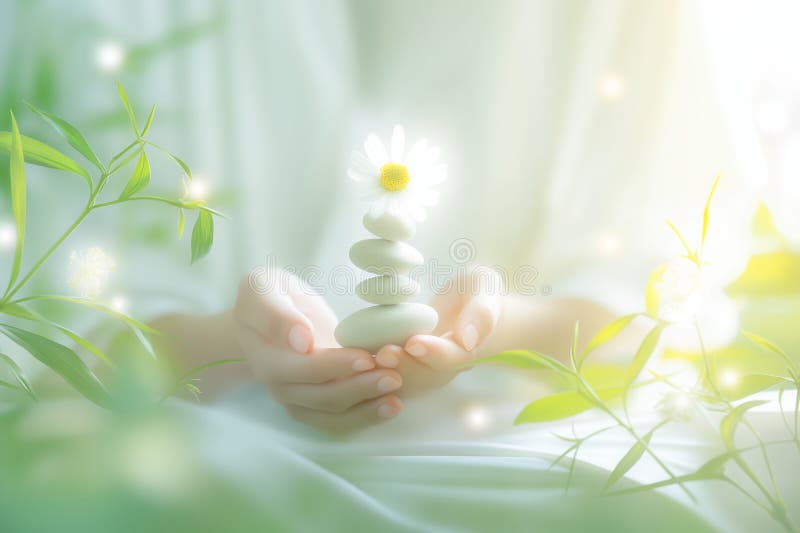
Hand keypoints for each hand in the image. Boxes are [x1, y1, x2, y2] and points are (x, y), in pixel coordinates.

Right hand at [233, 268, 403, 432]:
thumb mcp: (263, 288)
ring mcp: (294, 398)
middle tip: (394, 376)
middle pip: (321, 395)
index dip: (336, 366)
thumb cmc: (267, 295)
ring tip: (397, 396)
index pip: (303, 367)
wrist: (263, 316)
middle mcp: (278, 384)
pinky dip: (364, 416)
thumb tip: (301, 340)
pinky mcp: (311, 405)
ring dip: (365, 408)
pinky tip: (391, 405)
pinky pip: (336, 420)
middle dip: (360, 388)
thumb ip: (277, 313)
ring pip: (331, 413)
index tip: (367, 357)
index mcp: (265, 355)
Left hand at [375, 267, 502, 395]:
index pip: (452, 357)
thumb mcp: (486, 289)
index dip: (434, 353)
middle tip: (384, 352)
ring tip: (368, 357)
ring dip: (388, 373)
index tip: (415, 343)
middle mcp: (447, 366)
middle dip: (405, 366)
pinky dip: (375, 372)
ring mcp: (428, 368)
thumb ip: (481, 311)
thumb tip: (468, 339)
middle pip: (427, 376)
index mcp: (469, 349)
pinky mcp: (410, 364)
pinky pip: (393, 375)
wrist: (477, 308)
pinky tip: (355, 358)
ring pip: (408, 382)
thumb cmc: (481, 293)